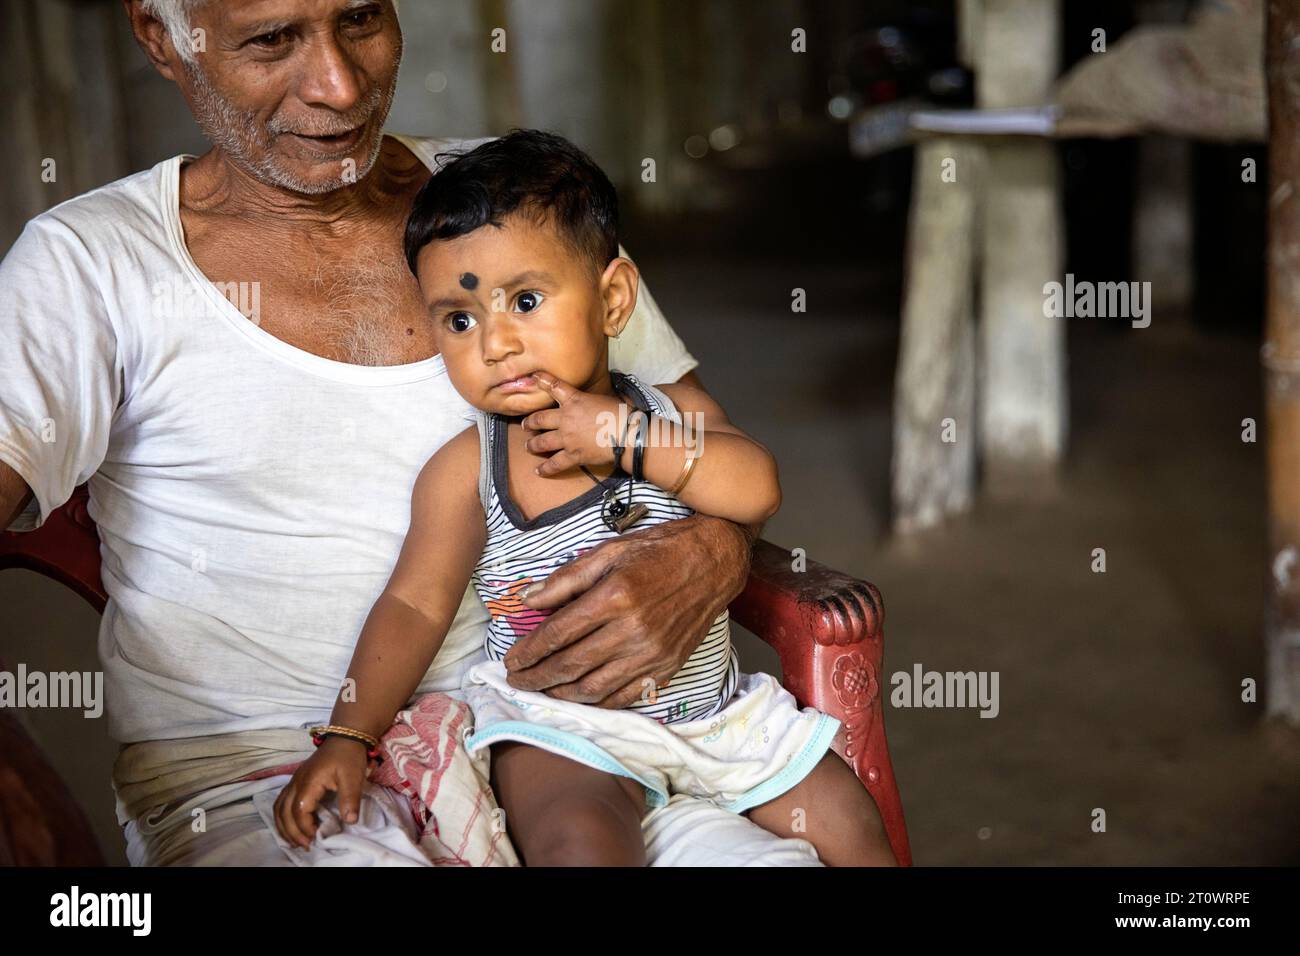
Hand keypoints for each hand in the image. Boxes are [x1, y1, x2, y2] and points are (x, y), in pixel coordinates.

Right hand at [272, 736, 368, 848]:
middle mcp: (296, 782)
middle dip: (292, 832)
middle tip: (305, 846)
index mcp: (309, 782)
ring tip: (295, 841)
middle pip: (284, 812)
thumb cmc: (349, 757)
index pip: (299, 810)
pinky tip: (290, 826)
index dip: (304, 827)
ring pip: (278, 808)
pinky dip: (282, 817)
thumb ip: (350, 799)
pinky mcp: (296, 782)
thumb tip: (349, 821)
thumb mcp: (353, 777)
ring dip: (284, 827)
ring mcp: (294, 781)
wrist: (345, 737)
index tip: (316, 837)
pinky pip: (281, 802)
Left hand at [502, 513, 753, 705]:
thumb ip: (566, 579)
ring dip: (559, 694)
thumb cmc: (660, 550)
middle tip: (515, 681)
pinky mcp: (666, 668)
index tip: (509, 660)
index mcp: (615, 596)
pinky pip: (623, 696)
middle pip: (570, 665)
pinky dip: (595, 702)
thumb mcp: (610, 551)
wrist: (715, 561)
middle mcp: (633, 630)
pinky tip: (577, 698)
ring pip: (593, 688)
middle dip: (536, 677)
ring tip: (540, 691)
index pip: (558, 634)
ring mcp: (651, 653)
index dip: (528, 651)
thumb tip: (528, 601)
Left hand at [521, 371, 629, 475]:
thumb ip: (589, 400)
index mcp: (574, 400)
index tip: (533, 376)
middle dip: (530, 422)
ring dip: (533, 445)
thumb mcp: (602, 399)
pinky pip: (555, 464)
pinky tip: (538, 471)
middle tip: (524, 424)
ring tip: (528, 446)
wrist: (627, 433)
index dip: (541, 379)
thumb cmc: (620, 413)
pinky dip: (546, 468)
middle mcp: (566, 419)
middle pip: (540, 419)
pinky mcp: (573, 455)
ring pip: (542, 442)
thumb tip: (589, 401)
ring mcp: (567, 438)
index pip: (554, 386)